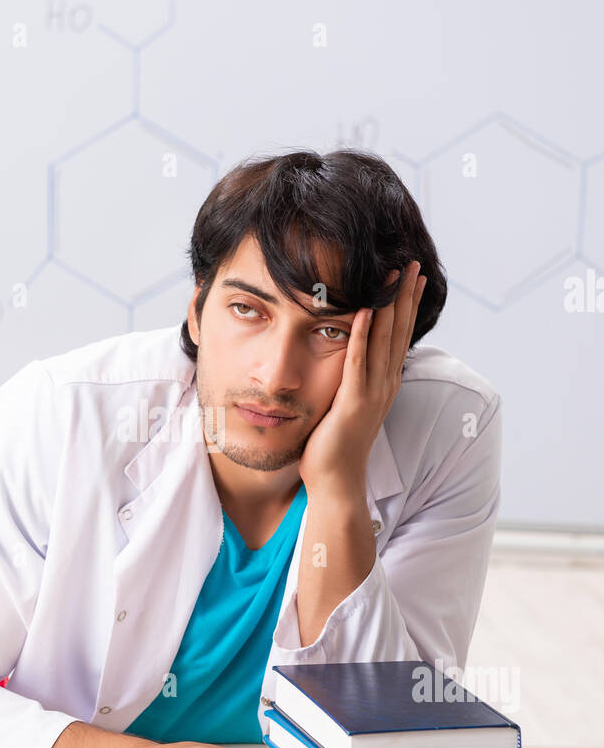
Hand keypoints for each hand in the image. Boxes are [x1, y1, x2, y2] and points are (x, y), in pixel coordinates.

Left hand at [298, 261, 426, 490]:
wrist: (335, 483)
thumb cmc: (333, 446)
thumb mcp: (346, 403)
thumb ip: (351, 380)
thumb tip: (346, 358)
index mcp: (383, 383)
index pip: (399, 336)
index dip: (406, 305)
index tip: (412, 277)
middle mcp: (384, 385)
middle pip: (399, 331)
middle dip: (406, 297)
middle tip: (414, 264)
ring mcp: (372, 394)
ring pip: (384, 341)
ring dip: (390, 306)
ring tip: (395, 276)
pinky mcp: (354, 403)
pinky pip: (358, 362)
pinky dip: (361, 335)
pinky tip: (363, 310)